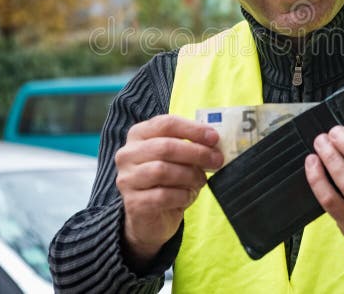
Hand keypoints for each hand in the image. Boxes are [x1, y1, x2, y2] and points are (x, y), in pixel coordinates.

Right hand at [115, 114, 223, 267]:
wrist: (150, 219)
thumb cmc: (167, 182)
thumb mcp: (177, 159)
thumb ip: (191, 146)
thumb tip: (215, 142)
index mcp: (138, 135)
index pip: (166, 124)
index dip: (193, 129)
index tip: (214, 137)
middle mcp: (127, 154)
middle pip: (165, 147)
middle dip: (196, 153)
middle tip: (216, 160)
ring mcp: (127, 179)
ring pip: (163, 171)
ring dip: (190, 175)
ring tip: (201, 180)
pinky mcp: (133, 203)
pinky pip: (163, 196)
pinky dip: (182, 195)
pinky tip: (188, 196)